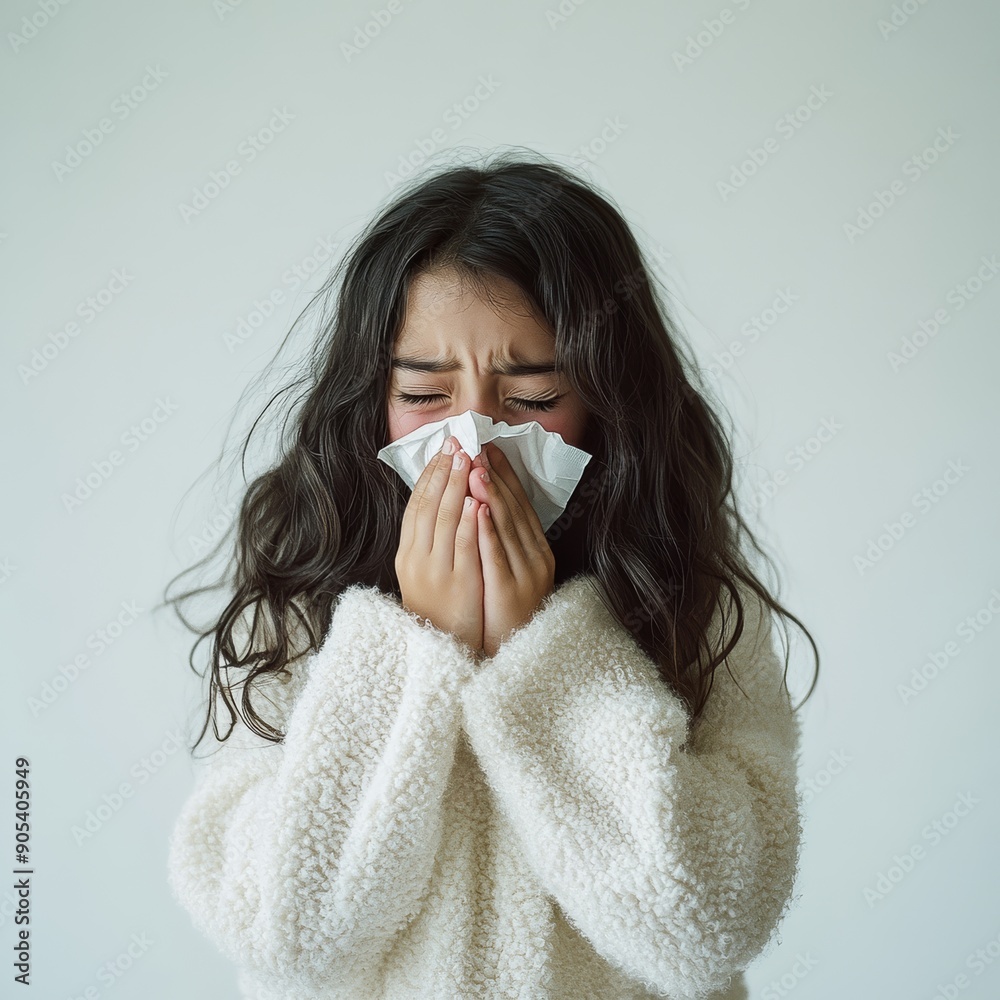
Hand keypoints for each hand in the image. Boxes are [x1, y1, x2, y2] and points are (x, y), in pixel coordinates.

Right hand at [395, 435, 483, 657]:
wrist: (440, 651)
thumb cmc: (439, 609)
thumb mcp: (425, 572)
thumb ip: (430, 540)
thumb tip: (439, 501)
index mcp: (407, 553)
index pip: (416, 504)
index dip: (429, 474)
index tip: (442, 448)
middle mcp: (416, 559)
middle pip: (428, 506)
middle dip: (443, 471)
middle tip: (456, 441)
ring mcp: (435, 571)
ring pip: (444, 521)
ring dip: (456, 487)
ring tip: (466, 458)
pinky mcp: (457, 584)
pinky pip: (463, 548)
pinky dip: (469, 522)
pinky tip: (478, 501)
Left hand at [469, 441, 554, 658]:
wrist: (518, 653)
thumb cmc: (509, 612)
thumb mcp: (511, 570)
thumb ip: (505, 540)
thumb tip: (488, 504)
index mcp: (536, 549)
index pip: (520, 504)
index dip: (505, 475)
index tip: (489, 448)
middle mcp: (535, 557)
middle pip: (513, 510)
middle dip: (494, 477)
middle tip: (477, 447)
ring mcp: (525, 574)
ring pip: (506, 528)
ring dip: (490, 495)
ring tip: (475, 467)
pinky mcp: (509, 591)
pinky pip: (496, 556)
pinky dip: (487, 531)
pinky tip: (477, 510)